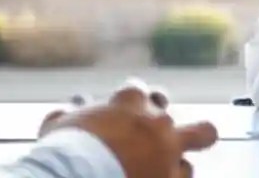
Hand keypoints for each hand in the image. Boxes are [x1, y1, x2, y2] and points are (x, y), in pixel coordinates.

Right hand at [39, 81, 218, 177]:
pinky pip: (186, 175)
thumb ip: (63, 118)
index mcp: (128, 103)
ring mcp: (170, 152)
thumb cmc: (62, 155)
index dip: (130, 101)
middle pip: (177, 108)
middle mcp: (157, 123)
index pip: (137, 89)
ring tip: (169, 163)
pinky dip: (175, 177)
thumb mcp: (56, 130)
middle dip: (169, 118)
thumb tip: (62, 115)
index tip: (122, 112)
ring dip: (180, 151)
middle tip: (156, 132)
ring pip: (203, 135)